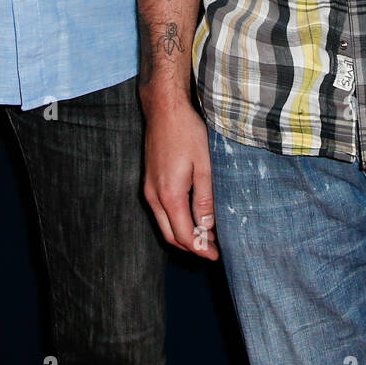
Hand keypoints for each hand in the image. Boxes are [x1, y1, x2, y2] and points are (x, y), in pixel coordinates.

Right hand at [142, 100, 217, 260]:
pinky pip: (160, 211)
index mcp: (169, 194)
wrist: (164, 108)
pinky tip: (191, 215)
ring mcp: (149, 188)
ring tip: (206, 235)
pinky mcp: (149, 180)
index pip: (183, 235)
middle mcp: (154, 196)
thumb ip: (204, 199)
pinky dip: (175, 221)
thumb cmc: (186, 132)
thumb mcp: (203, 165)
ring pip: (164, 224)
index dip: (201, 249)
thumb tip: (207, 227)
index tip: (216, 255)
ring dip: (183, 234)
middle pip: (171, 235)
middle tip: (213, 249)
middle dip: (192, 247)